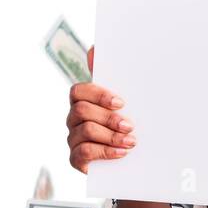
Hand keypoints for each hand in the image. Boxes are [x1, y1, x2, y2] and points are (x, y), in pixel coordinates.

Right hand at [66, 46, 134, 173]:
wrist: (134, 156)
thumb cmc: (128, 121)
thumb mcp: (128, 100)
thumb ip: (114, 75)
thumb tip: (94, 48)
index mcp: (84, 100)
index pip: (78, 90)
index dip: (98, 95)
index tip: (122, 102)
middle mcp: (74, 118)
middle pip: (81, 110)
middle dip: (108, 117)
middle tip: (130, 125)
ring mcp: (73, 138)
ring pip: (85, 131)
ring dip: (111, 136)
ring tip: (132, 141)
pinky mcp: (75, 159)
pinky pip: (83, 153)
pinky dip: (105, 152)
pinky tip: (122, 153)